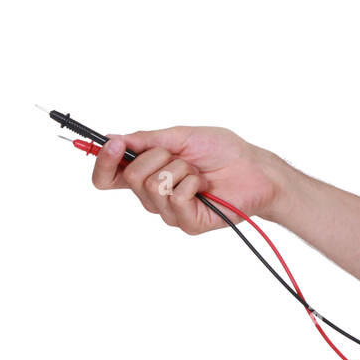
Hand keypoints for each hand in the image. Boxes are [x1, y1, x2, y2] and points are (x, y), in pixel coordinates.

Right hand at [90, 125, 280, 234]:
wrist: (255, 168)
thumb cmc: (222, 151)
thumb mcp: (181, 136)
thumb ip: (145, 139)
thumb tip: (111, 139)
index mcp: (147, 173)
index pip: (107, 177)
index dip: (103, 162)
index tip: (114, 145)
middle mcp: (153, 195)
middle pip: (130, 177)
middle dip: (158, 157)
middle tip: (182, 157)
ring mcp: (169, 212)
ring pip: (153, 186)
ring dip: (180, 169)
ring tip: (198, 172)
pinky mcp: (187, 223)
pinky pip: (175, 198)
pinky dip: (192, 183)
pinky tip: (205, 186)